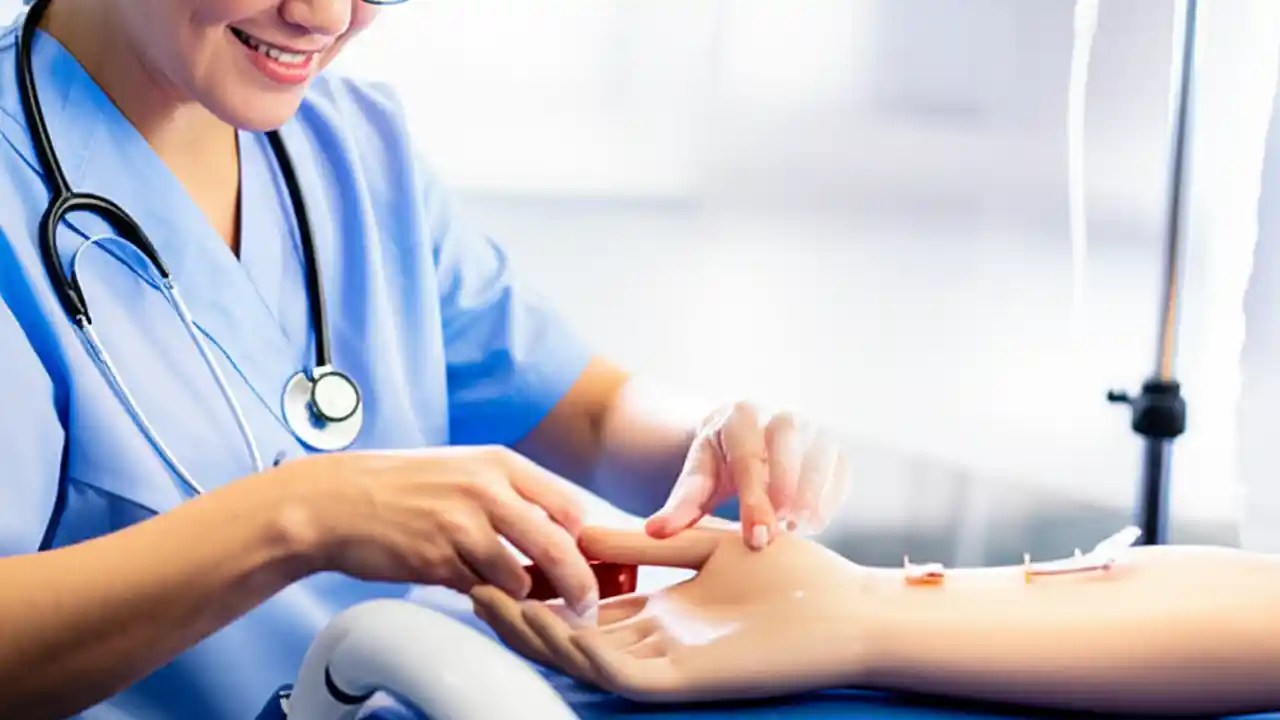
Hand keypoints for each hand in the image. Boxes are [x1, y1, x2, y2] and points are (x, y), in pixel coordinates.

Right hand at [276, 445, 600, 618]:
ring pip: (519, 577)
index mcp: (499, 463)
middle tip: (584, 603)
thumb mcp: (463, 469)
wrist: (337, 501)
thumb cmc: (402, 486)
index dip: (583, 540)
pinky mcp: (438, 560)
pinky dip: (483, 597)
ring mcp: (462, 525)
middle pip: (558, 546)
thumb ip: (510, 495)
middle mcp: (486, 489)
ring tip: (505, 590)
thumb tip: (560, 533)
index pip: (569, 506)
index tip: (585, 560)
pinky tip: (468, 585)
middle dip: (578, 583)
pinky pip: (480, 591)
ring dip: (519, 594)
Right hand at [470, 526, 872, 702]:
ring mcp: (669, 664)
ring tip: (489, 604)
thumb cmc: (793, 575)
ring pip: (584, 659)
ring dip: (537, 636)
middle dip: (522, 617)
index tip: (499, 564)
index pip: (588, 609)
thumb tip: (597, 530)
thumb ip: (655, 543)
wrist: (849, 608)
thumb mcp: (708, 544)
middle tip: (471, 588)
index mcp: (663, 616)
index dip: (542, 591)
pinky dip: (580, 652)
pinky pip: (621, 672)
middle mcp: (657, 644)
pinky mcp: (687, 680)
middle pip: (574, 637)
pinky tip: (548, 626)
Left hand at [645, 403, 851, 548]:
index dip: (755, 502)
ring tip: (798, 528)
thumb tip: (654, 532)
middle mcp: (778, 415)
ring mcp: (809, 426)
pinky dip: (832, 496)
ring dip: (815, 496)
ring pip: (823, 455)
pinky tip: (813, 523)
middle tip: (782, 531)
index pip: (748, 459)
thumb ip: (679, 507)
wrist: (738, 436)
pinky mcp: (831, 445)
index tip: (758, 540)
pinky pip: (841, 468)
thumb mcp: (695, 479)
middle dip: (789, 492)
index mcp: (738, 418)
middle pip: (790, 447)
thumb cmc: (714, 463)